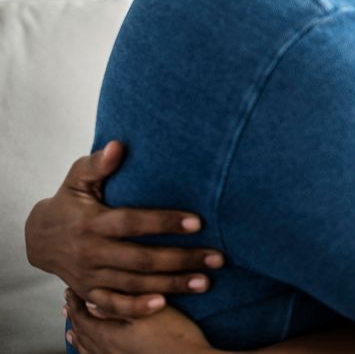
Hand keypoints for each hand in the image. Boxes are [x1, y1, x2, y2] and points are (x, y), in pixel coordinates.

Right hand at [24, 141, 223, 318]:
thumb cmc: (69, 202)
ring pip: (135, 284)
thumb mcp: (77, 179)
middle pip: (141, 260)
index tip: (198, 222)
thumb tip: (118, 145)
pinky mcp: (90, 292)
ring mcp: (90, 276)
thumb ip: (98, 164)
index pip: (133, 223)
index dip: (164, 222)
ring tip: (205, 282)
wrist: (38, 238)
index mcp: (93, 222)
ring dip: (171, 285)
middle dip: (181, 259)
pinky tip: (165, 305)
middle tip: (217, 258)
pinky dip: (137, 308)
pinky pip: (114, 305)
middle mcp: (92, 252)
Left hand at [65, 289, 214, 353]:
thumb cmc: (174, 335)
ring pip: (88, 350)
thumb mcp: (149, 312)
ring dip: (78, 337)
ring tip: (71, 332)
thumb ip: (120, 305)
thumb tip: (95, 298)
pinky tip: (93, 352)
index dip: (76, 302)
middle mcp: (106, 352)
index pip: (83, 317)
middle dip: (74, 317)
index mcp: (108, 336)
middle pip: (82, 334)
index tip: (70, 290)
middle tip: (68, 306)